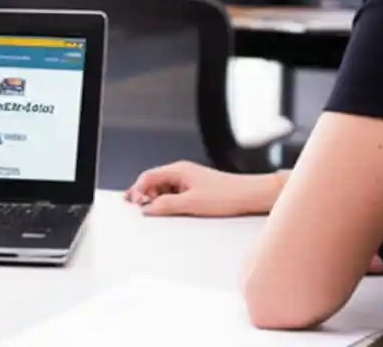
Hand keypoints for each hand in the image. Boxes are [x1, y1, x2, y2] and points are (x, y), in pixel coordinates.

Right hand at [123, 160, 282, 216]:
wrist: (249, 195)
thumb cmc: (226, 195)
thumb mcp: (191, 203)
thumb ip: (166, 205)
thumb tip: (147, 209)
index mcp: (178, 170)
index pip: (149, 176)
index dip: (137, 189)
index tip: (133, 202)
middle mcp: (181, 172)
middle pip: (154, 181)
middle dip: (144, 194)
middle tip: (137, 208)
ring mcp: (188, 180)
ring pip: (163, 188)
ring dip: (156, 199)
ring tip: (153, 211)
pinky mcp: (195, 188)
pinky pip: (174, 193)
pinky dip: (167, 201)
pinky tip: (168, 210)